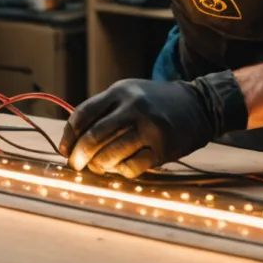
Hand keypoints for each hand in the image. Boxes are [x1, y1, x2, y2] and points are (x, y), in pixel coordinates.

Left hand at [58, 72, 246, 177]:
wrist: (199, 105)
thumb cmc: (155, 102)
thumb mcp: (129, 94)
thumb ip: (104, 110)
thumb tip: (73, 139)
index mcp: (121, 91)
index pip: (84, 114)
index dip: (69, 135)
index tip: (64, 149)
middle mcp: (134, 107)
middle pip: (94, 136)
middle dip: (79, 155)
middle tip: (74, 165)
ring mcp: (150, 128)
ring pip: (111, 154)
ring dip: (99, 165)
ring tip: (97, 168)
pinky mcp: (163, 148)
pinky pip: (132, 167)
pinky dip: (121, 171)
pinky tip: (120, 168)